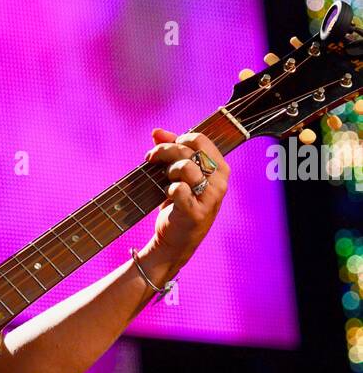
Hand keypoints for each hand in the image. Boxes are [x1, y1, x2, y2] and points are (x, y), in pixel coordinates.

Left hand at [141, 128, 228, 277]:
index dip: (178, 139)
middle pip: (190, 150)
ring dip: (168, 170)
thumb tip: (156, 131)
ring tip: (164, 180)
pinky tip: (168, 195)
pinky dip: (169, 189)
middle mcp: (220, 182)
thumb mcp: (176, 175)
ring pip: (186, 167)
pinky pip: (179, 189)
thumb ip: (170, 150)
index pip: (200, 139)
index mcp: (220, 169)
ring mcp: (211, 198)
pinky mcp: (197, 213)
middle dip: (165, 151)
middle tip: (152, 159)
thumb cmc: (177, 204)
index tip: (164, 148)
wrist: (173, 241)